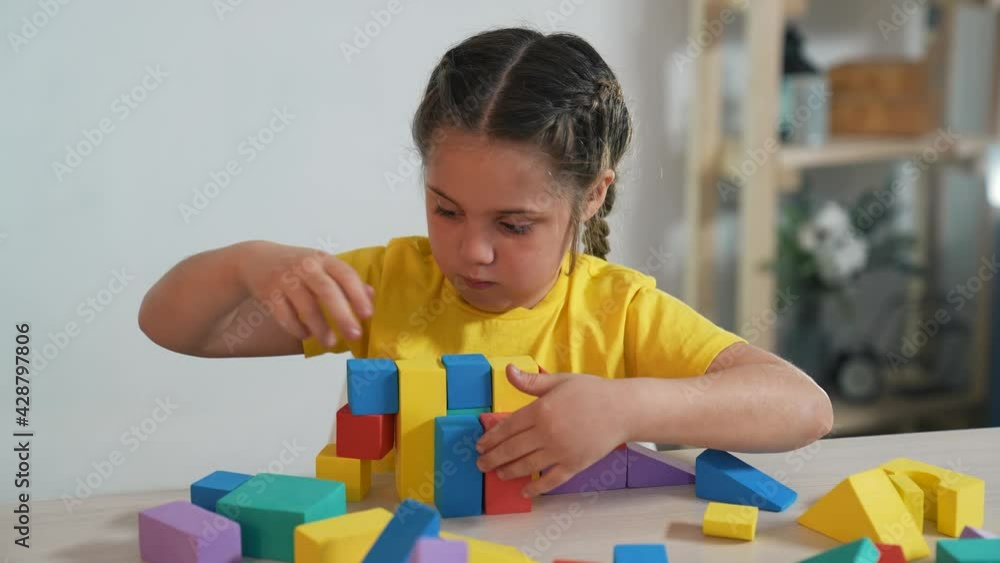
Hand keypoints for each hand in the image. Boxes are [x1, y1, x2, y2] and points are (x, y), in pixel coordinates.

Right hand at [236, 241, 372, 346]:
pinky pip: (285, 315)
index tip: (368, 315)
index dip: (358, 295)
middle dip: (342, 315)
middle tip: (354, 335)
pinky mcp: (268, 293)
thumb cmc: (297, 265)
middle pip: (326, 291)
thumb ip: (346, 279)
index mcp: (324, 260)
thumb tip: (371, 296)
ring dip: (320, 327)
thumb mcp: (322, 265)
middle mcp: (306, 267)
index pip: (346, 275)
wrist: (255, 259)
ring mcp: (285, 279)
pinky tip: (305, 334)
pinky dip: (297, 328)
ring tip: (330, 342)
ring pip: (306, 306)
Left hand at [475, 364, 629, 495]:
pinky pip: (551, 480)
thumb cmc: (591, 391)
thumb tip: (507, 371)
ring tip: (496, 474)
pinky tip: (525, 491)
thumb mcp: (559, 381)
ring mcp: (560, 452)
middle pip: (512, 449)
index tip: (480, 445)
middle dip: (492, 458)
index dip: (491, 438)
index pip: (508, 427)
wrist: (623, 409)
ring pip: (526, 466)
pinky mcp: (574, 465)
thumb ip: (531, 381)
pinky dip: (536, 488)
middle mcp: (546, 433)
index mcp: (541, 410)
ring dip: (508, 471)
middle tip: (480, 463)